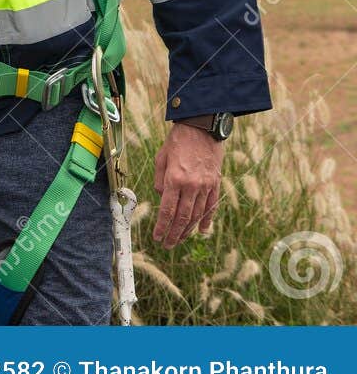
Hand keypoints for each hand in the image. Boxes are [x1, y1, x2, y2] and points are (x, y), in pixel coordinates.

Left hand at [151, 121, 222, 247]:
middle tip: (167, 245)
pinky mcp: (215, 184)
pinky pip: (211, 206)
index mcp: (174, 179)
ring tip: (180, 240)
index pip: (167, 210)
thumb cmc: (177, 142)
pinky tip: (202, 230)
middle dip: (174, 234)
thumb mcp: (160, 158)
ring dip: (188, 230)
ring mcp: (205, 186)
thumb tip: (161, 199)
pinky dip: (206, 219)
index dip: (162, 227)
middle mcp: (191, 185)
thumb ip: (159, 181)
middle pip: (182, 217)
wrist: (201, 128)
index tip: (158, 238)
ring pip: (197, 214)